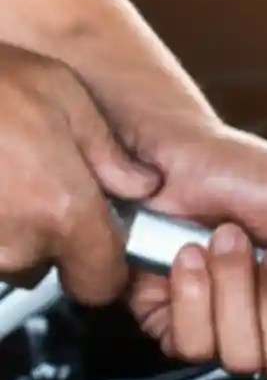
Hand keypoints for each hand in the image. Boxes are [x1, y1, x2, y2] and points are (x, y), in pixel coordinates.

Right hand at [0, 46, 157, 301]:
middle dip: (51, 234)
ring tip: (4, 174)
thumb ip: (110, 153)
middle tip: (39, 183)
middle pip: (49, 266)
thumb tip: (140, 185)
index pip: (102, 283)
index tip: (100, 239)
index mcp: (63, 212)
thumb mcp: (64, 95)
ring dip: (10, 226)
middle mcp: (16, 243)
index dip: (104, 266)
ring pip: (8, 256)